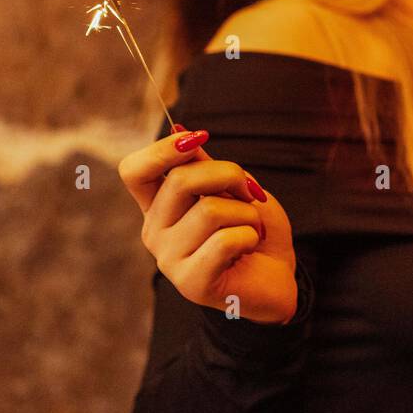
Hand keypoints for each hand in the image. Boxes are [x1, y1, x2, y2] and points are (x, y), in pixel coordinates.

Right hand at [119, 128, 297, 324]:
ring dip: (246, 214)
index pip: (134, 170)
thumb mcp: (233, 190)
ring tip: (251, 230)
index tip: (199, 139)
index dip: (162, 149)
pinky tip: (249, 249)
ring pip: (209, 210)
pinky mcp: (191, 282)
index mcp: (160, 207)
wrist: (278, 280)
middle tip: (250, 192)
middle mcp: (155, 232)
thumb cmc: (255, 232)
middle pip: (179, 180)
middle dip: (228, 174)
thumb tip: (180, 130)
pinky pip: (225, 240)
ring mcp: (169, 259)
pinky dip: (250, 236)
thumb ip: (206, 166)